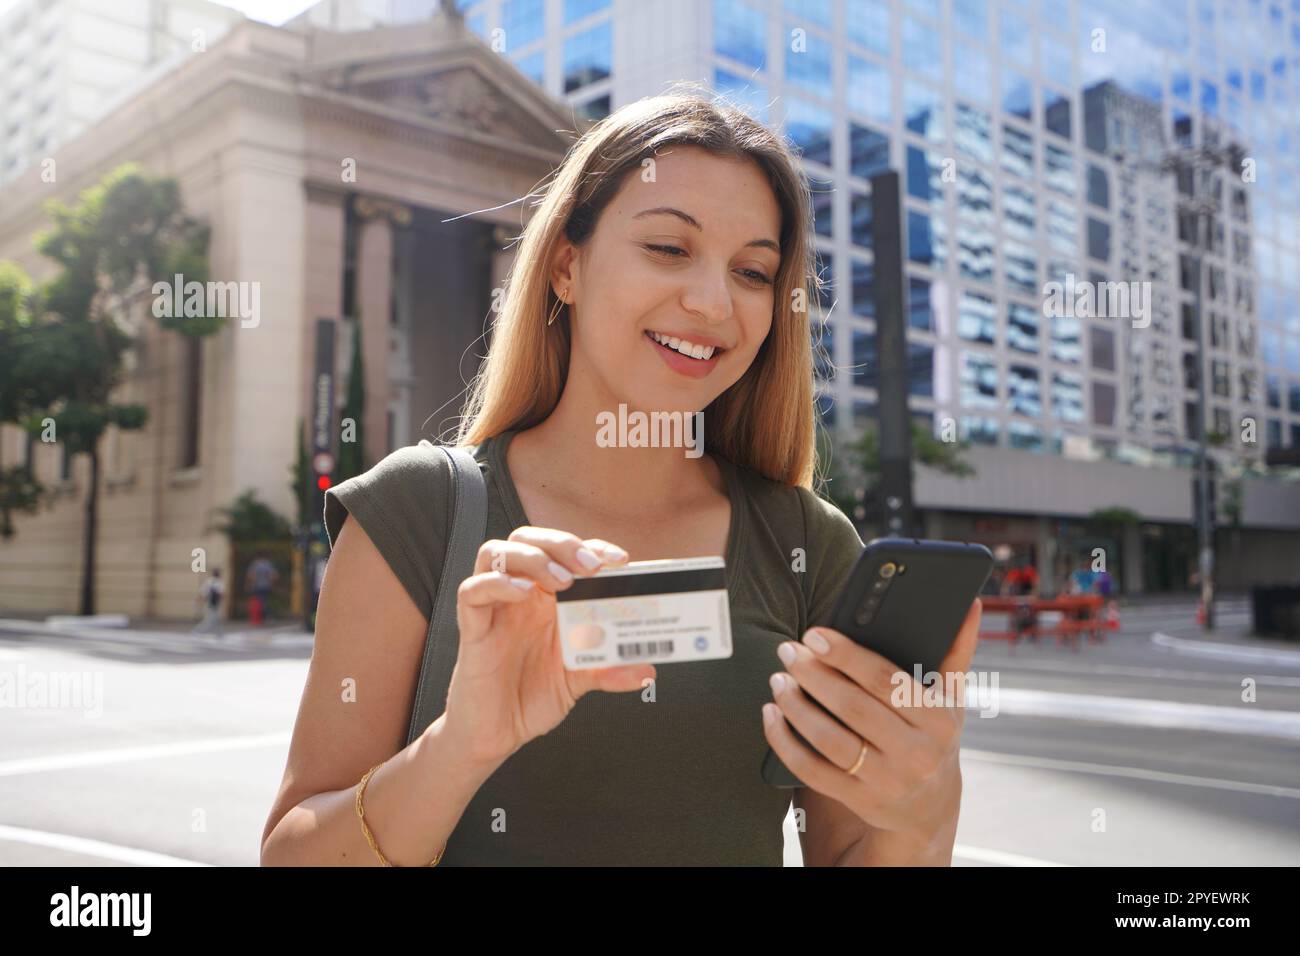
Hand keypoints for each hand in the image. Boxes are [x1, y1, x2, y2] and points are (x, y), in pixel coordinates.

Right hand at [439, 527, 655, 767]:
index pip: (565, 552)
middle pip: (529, 539)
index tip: (619, 560)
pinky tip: (522, 593)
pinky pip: (472, 591)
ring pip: (496, 552)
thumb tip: (646, 669)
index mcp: (546, 598)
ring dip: (531, 557)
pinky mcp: (472, 629)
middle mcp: (520, 595)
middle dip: (562, 544)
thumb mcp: (579, 680)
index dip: (592, 546)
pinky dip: (496, 584)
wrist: (497, 734)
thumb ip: (609, 670)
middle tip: (590, 567)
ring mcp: (494, 608)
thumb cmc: (531, 696)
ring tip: (560, 580)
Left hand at [761, 599, 981, 844]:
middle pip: (852, 707)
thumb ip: (956, 651)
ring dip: (795, 706)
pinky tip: (771, 715)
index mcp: (938, 719)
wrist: (930, 807)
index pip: (885, 680)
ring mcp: (887, 781)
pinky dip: (785, 741)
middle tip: (787, 651)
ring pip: (829, 739)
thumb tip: (969, 603)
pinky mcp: (859, 800)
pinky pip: (812, 770)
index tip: (814, 635)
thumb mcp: (951, 698)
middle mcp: (916, 753)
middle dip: (813, 675)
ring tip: (778, 679)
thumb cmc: (934, 735)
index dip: (845, 655)